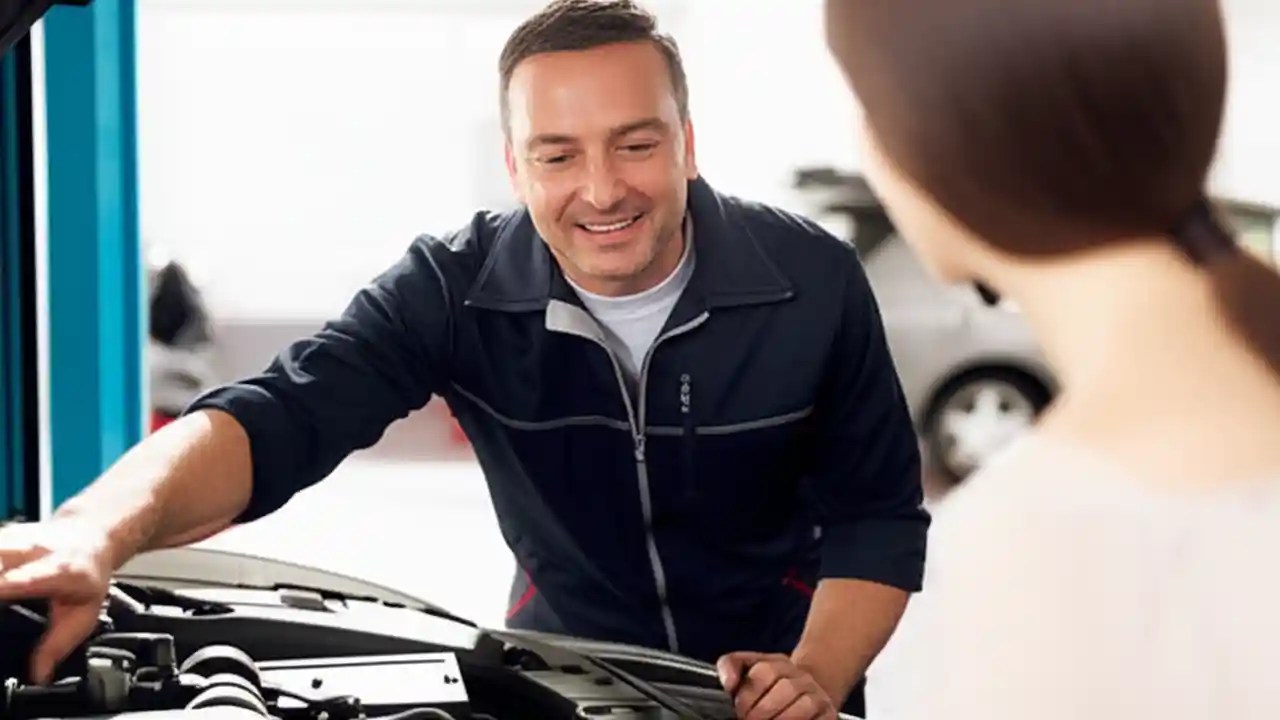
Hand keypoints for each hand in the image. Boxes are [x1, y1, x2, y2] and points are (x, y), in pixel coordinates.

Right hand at [0, 519, 114, 683]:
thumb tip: (39, 676)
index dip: (5, 588)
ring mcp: (15, 538)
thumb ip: (59, 644)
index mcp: (59, 571)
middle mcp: (34, 550)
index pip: (25, 580)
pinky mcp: (2, 536)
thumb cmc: (88, 576)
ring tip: (0, 603)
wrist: (93, 536)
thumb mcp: (86, 612)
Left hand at [716, 651, 839, 719]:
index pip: (763, 673)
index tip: (738, 711)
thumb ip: (730, 666)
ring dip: (783, 719)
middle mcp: (801, 678)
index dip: (747, 696)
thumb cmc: (770, 683)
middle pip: (785, 689)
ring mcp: (817, 696)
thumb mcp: (748, 666)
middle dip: (762, 711)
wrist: (809, 689)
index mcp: (778, 664)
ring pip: (805, 705)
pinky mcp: (828, 714)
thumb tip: (728, 683)